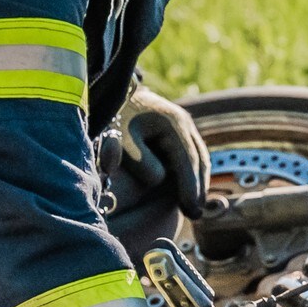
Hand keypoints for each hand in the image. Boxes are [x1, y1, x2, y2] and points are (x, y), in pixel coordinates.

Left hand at [120, 84, 209, 219]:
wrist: (108, 91)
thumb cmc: (112, 118)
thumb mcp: (122, 142)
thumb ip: (143, 162)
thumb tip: (161, 180)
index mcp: (173, 124)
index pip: (188, 162)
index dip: (190, 188)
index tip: (190, 210)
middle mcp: (183, 122)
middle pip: (199, 160)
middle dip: (198, 189)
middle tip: (195, 215)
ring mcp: (183, 124)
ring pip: (199, 158)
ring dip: (197, 182)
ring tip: (192, 207)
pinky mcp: (176, 129)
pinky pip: (191, 154)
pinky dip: (191, 173)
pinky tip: (186, 190)